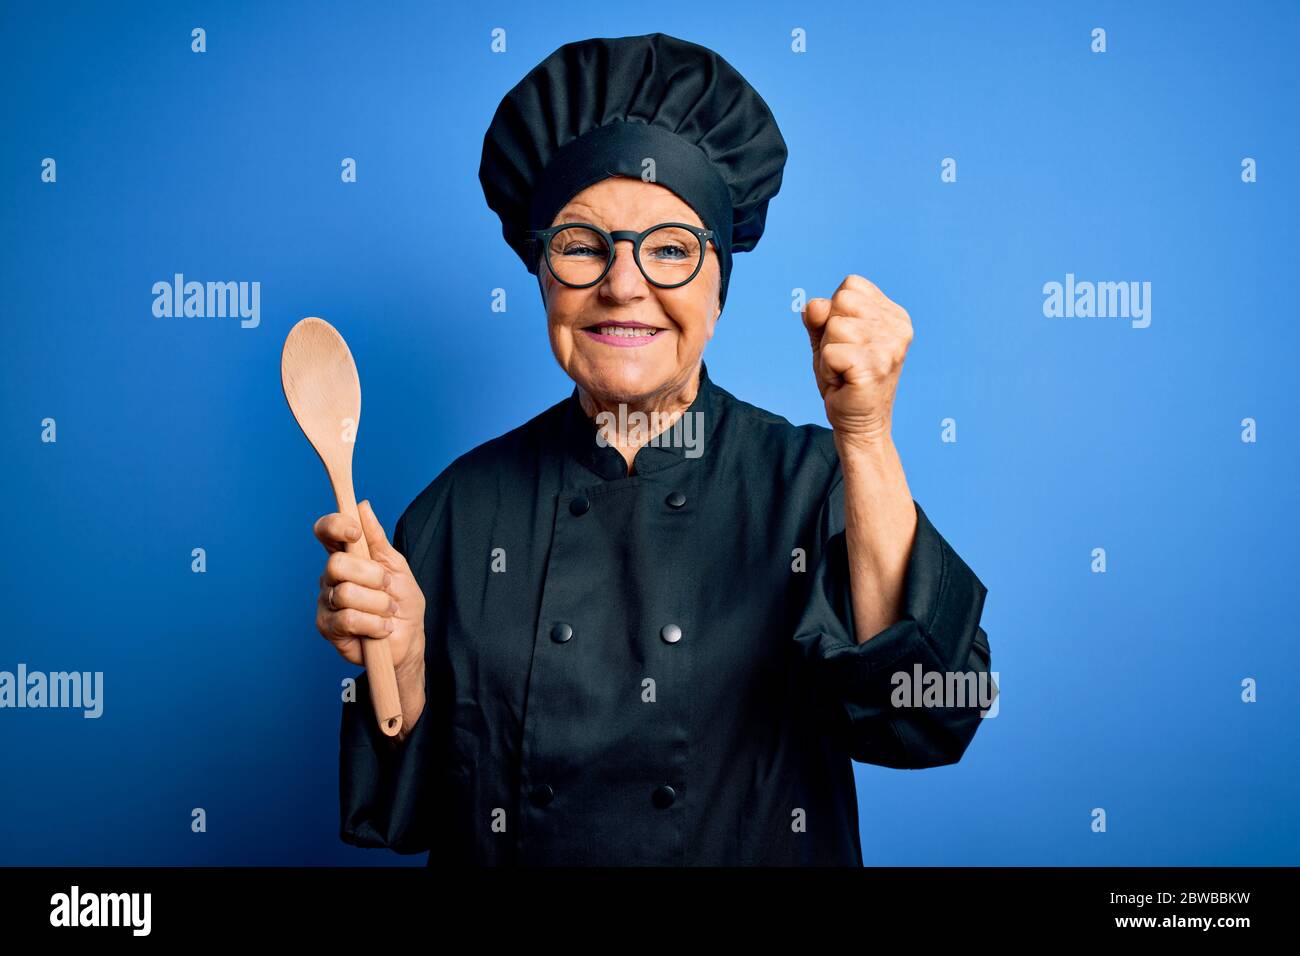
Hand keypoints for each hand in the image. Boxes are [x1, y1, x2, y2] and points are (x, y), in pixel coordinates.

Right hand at [313, 500, 425, 677]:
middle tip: (387, 587)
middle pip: (337, 564)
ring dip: (378, 604)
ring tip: (388, 612)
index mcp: (346, 556)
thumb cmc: (402, 601)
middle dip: (372, 576)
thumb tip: (363, 506)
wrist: (408, 639)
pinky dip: (375, 624)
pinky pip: (348, 619)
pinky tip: (382, 628)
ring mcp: (326, 602)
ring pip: (346, 593)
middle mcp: (330, 577)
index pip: (326, 531)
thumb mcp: (396, 566)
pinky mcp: (328, 627)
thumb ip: (378, 539)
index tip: (354, 532)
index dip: (335, 526)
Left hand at [801, 274, 912, 445]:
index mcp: (894, 314)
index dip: (835, 312)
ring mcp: (890, 346)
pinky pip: (830, 352)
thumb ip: (819, 317)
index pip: (850, 285)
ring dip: (827, 353)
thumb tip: (813, 305)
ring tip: (843, 372)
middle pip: (841, 301)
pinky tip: (842, 382)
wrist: (859, 425)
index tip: (847, 341)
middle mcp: (898, 327)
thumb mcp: (827, 340)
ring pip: (834, 326)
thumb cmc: (845, 380)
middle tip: (842, 359)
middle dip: (830, 331)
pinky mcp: (874, 366)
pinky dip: (826, 369)